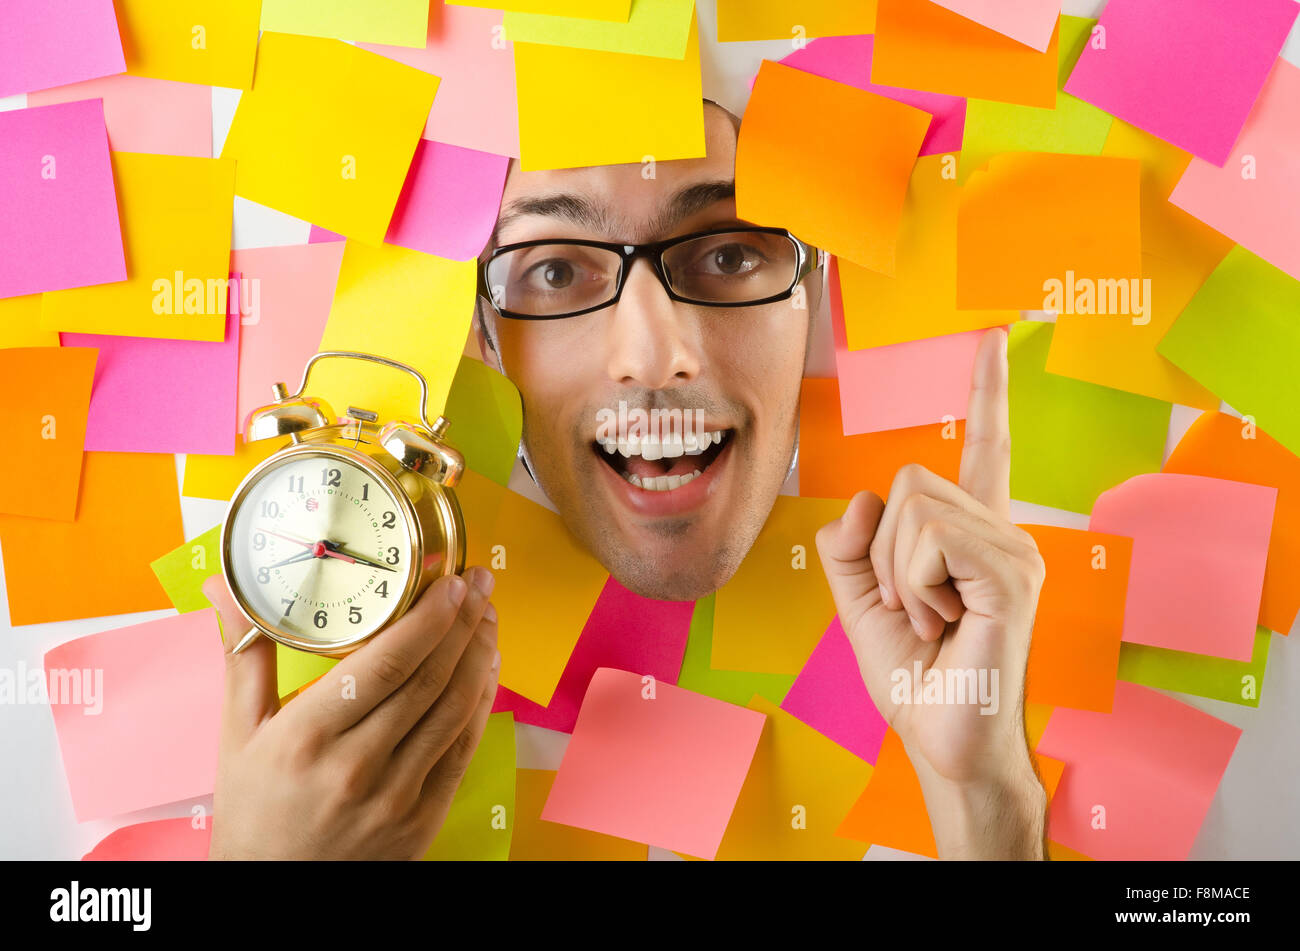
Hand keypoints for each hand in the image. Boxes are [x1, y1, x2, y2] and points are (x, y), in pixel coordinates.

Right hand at [201, 565, 499, 859]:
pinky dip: (481, 704)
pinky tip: (486, 669)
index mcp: (306, 736)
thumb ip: (245, 655)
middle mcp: (355, 766)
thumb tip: (224, 586)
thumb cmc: (253, 808)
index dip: (427, 618)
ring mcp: (394, 796)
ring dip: (480, 656)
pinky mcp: (422, 819)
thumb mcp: (238, 732)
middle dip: (463, 623)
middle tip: (479, 582)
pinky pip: (462, 750)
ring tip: (488, 617)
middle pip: (428, 679)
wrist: (273, 890)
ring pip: (454, 710)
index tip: (449, 581)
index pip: (386, 663)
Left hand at [815, 327, 1047, 858]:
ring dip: (897, 577)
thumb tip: (863, 497)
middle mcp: (1002, 531)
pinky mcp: (1011, 575)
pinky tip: (944, 623)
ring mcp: (1013, 551)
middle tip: (914, 609)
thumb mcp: (861, 603)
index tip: (995, 335)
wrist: (943, 738)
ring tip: (932, 621)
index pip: (985, 446)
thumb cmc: (914, 675)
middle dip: (883, 553)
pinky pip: (927, 542)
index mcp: (972, 533)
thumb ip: (850, 547)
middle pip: (909, 482)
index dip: (988, 390)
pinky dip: (911, 587)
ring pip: (912, 509)